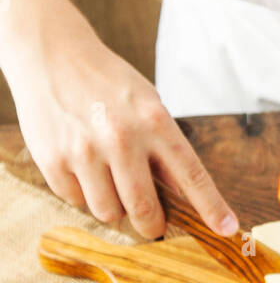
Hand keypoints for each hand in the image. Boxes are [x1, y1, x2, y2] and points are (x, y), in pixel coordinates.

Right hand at [9, 17, 238, 238]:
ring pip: (108, 212)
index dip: (211, 206)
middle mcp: (121, 138)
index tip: (226, 228)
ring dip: (113, 206)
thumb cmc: (106, 81)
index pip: (191, 174)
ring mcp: (84, 151)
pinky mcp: (53, 161)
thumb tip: (181, 197)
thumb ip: (163, 146)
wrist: (51, 53)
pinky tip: (80, 165)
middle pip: (145, 210)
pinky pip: (76, 201)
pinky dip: (82, 192)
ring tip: (107, 178)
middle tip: (153, 224)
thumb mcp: (147, 102)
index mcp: (153, 120)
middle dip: (153, 226)